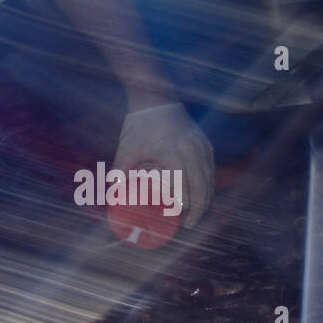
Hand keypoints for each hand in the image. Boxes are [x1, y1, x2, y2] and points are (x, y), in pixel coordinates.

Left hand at [111, 102, 214, 226]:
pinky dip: (208, 183)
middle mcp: (192, 150)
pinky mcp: (205, 142)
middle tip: (189, 224)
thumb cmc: (140, 124)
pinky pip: (211, 168)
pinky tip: (204, 194)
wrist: (155, 99)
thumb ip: (120, 169)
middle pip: (202, 186)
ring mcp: (201, 145)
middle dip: (199, 208)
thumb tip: (111, 191)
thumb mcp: (127, 147)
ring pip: (210, 178)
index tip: (178, 219)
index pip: (183, 185)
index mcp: (173, 152)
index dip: (183, 205)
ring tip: (197, 213)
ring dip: (206, 197)